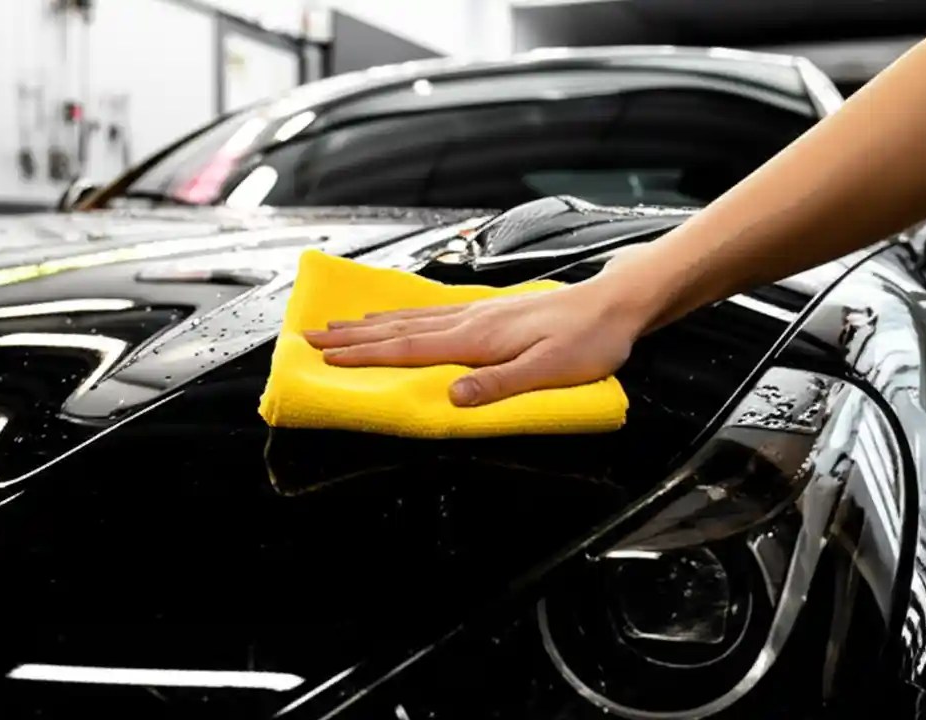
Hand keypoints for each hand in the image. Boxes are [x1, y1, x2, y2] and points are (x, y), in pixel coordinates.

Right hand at [303, 279, 648, 406]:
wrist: (614, 304)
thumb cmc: (588, 340)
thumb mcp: (549, 370)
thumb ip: (500, 384)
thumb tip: (452, 396)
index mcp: (478, 338)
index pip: (409, 348)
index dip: (366, 355)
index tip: (326, 357)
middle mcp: (469, 319)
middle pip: (398, 329)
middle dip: (352, 336)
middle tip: (310, 336)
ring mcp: (477, 312)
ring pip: (410, 317)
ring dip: (370, 324)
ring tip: (338, 324)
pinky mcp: (488, 310)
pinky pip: (431, 310)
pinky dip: (401, 314)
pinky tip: (393, 315)